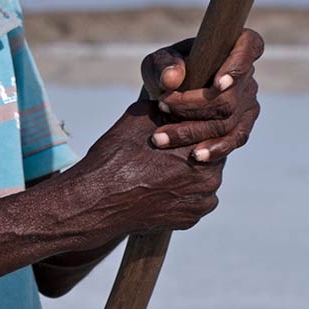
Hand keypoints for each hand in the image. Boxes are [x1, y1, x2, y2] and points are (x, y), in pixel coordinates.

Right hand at [63, 27, 261, 242]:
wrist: (96, 201)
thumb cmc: (116, 156)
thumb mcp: (142, 116)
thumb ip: (169, 105)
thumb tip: (181, 88)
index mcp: (202, 148)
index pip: (212, 129)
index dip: (197, 124)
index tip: (184, 123)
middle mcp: (209, 178)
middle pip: (210, 154)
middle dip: (194, 148)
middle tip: (175, 145)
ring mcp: (201, 203)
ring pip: (204, 178)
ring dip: (191, 171)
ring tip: (167, 166)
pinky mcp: (190, 220)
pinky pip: (194, 201)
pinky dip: (183, 194)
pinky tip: (163, 186)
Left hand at [139, 27, 263, 165]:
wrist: (165, 104)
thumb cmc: (164, 76)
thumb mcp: (155, 66)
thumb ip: (161, 67)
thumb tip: (173, 79)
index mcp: (232, 47)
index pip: (250, 46)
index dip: (239, 65)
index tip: (216, 85)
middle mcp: (246, 75)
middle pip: (229, 96)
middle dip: (193, 106)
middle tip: (162, 107)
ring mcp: (248, 102)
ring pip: (228, 121)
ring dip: (193, 131)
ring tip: (161, 137)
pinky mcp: (242, 126)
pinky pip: (235, 139)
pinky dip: (214, 148)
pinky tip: (195, 155)